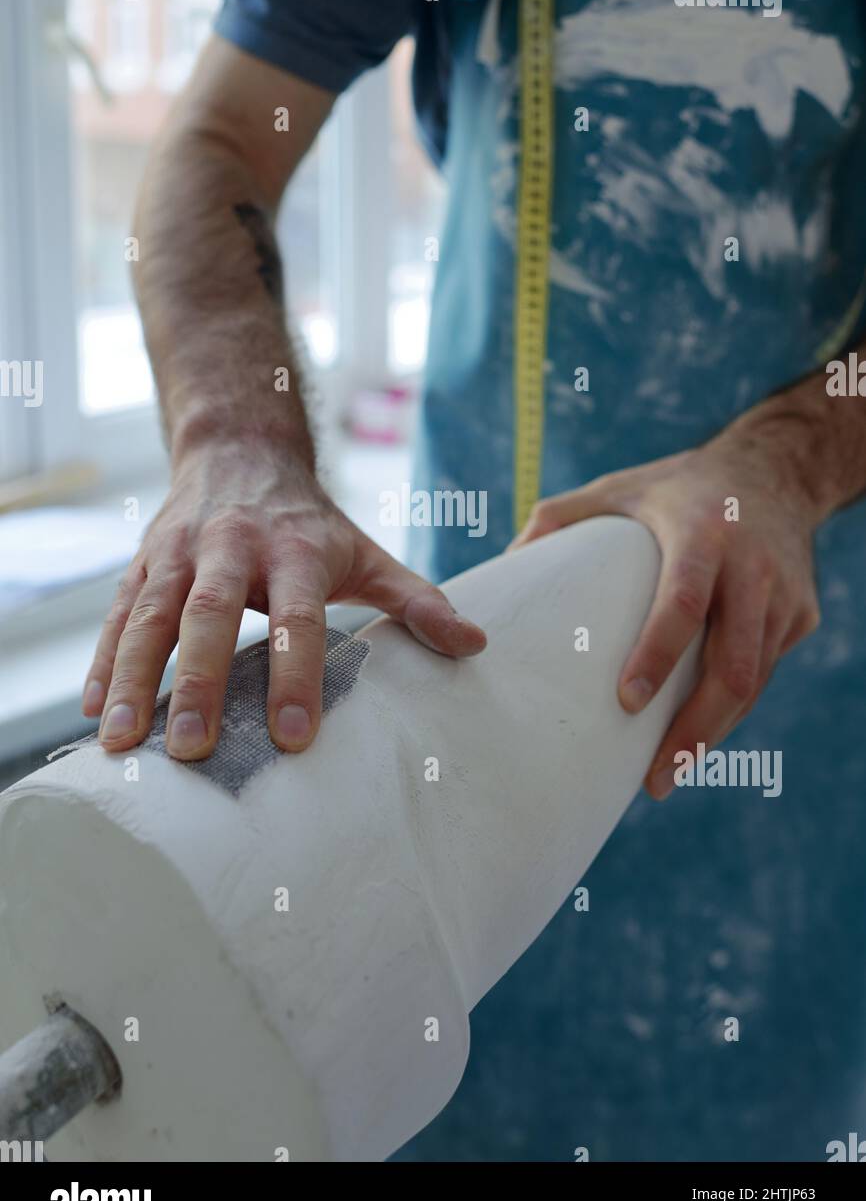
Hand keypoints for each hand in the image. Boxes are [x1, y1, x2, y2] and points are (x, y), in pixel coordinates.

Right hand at [83, 440, 485, 758]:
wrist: (240, 450)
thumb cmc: (310, 521)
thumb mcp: (365, 552)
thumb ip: (417, 600)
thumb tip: (475, 644)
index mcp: (295, 549)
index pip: (297, 617)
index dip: (296, 675)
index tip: (294, 737)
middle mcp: (231, 546)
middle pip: (210, 613)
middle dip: (197, 681)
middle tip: (192, 750)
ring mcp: (178, 553)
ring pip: (150, 615)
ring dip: (132, 678)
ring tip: (119, 741)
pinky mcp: (142, 564)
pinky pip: (116, 617)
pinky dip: (101, 664)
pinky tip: (91, 714)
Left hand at [510, 426, 821, 798]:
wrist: (776, 469)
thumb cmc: (677, 486)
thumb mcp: (618, 487)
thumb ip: (557, 519)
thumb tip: (506, 567)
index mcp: (702, 532)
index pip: (683, 602)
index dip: (657, 656)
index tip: (626, 703)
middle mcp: (752, 566)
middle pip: (733, 664)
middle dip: (694, 729)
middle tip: (654, 779)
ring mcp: (784, 594)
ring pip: (753, 682)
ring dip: (713, 735)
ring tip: (667, 773)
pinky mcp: (801, 615)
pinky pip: (764, 674)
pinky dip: (730, 712)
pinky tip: (695, 735)